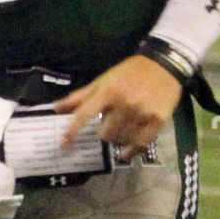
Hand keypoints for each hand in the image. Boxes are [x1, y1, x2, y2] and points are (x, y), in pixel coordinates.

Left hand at [53, 56, 182, 153]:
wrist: (163, 65)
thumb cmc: (129, 72)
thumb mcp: (103, 80)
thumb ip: (80, 97)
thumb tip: (56, 108)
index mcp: (108, 91)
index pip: (85, 114)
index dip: (72, 130)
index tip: (63, 144)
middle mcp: (124, 103)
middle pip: (105, 134)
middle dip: (103, 133)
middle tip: (109, 125)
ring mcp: (142, 113)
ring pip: (121, 140)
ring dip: (117, 139)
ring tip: (121, 130)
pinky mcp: (158, 120)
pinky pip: (140, 144)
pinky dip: (131, 151)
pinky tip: (125, 153)